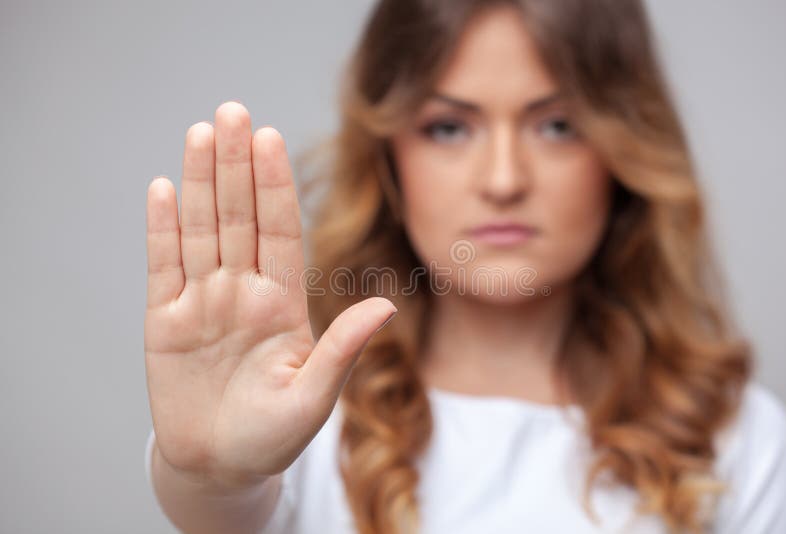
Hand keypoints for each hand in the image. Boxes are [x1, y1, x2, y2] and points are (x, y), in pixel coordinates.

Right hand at [144, 101, 395, 490]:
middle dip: (235, 166)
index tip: (272, 139)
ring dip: (198, 182)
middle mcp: (243, 291)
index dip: (275, 186)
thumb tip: (385, 306)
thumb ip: (342, 350)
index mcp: (282, 304)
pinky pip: (163, 267)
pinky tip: (163, 189)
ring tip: (201, 133)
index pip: (279, 231)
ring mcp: (203, 302)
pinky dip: (161, 230)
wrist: (221, 465)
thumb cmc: (272, 436)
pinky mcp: (165, 322)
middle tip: (234, 111)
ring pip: (201, 230)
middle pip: (238, 217)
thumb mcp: (313, 397)